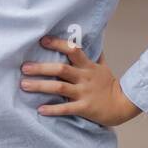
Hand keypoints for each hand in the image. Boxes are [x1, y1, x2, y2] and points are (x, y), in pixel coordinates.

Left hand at [19, 35, 142, 126]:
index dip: (58, 44)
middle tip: (24, 68)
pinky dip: (53, 109)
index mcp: (87, 66)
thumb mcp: (103, 67)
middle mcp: (84, 77)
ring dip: (40, 86)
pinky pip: (66, 108)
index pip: (73, 50)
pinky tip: (40, 110)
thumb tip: (94, 38)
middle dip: (41, 68)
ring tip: (24, 86)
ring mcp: (84, 93)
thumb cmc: (109, 85)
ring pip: (60, 87)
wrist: (123, 105)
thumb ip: (95, 54)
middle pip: (61, 69)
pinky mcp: (84, 108)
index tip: (42, 40)